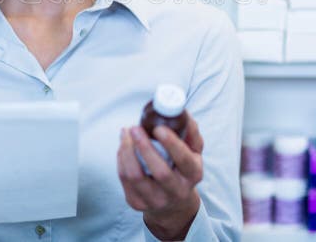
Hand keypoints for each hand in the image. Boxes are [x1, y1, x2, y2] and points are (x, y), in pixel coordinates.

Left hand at [117, 114, 204, 239]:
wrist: (172, 203)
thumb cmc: (182, 169)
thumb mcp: (193, 151)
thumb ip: (190, 131)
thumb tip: (182, 113)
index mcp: (193, 175)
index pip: (184, 160)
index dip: (171, 144)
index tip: (158, 128)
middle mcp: (176, 191)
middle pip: (160, 172)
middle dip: (145, 147)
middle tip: (135, 128)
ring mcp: (155, 200)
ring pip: (136, 176)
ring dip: (127, 151)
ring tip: (126, 133)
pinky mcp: (137, 202)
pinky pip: (124, 178)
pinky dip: (122, 158)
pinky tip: (123, 145)